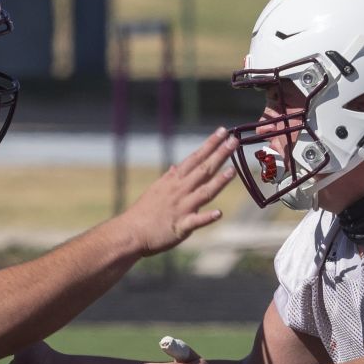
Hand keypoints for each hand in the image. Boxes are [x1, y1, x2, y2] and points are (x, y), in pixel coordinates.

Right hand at [116, 129, 237, 255]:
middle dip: (219, 155)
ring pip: (203, 192)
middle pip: (203, 170)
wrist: (130, 233)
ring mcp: (181, 208)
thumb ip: (169, 179)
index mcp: (174, 181)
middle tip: (234, 141)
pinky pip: (196, 222)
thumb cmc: (143, 212)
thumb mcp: (156, 190)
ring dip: (218, 182)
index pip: (195, 158)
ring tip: (233, 170)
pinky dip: (207, 217)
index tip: (222, 131)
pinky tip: (219, 213)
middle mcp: (179, 191)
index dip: (209, 144)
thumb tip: (175, 168)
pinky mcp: (181, 227)